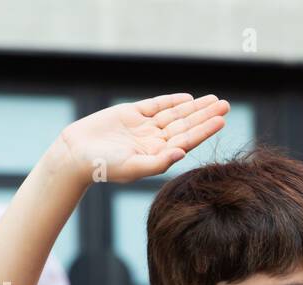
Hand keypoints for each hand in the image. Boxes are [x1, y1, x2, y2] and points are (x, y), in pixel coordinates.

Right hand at [57, 93, 229, 183]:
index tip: (222, 120)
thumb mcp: (133, 168)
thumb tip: (182, 153)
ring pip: (175, 115)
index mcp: (159, 155)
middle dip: (206, 115)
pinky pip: (156, 106)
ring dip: (194, 107)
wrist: (76, 154)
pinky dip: (171, 101)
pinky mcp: (131, 114)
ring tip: (214, 100)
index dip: (205, 130)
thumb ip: (158, 162)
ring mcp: (144, 127)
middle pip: (186, 125)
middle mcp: (155, 141)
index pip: (188, 141)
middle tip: (226, 105)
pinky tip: (187, 99)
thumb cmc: (104, 167)